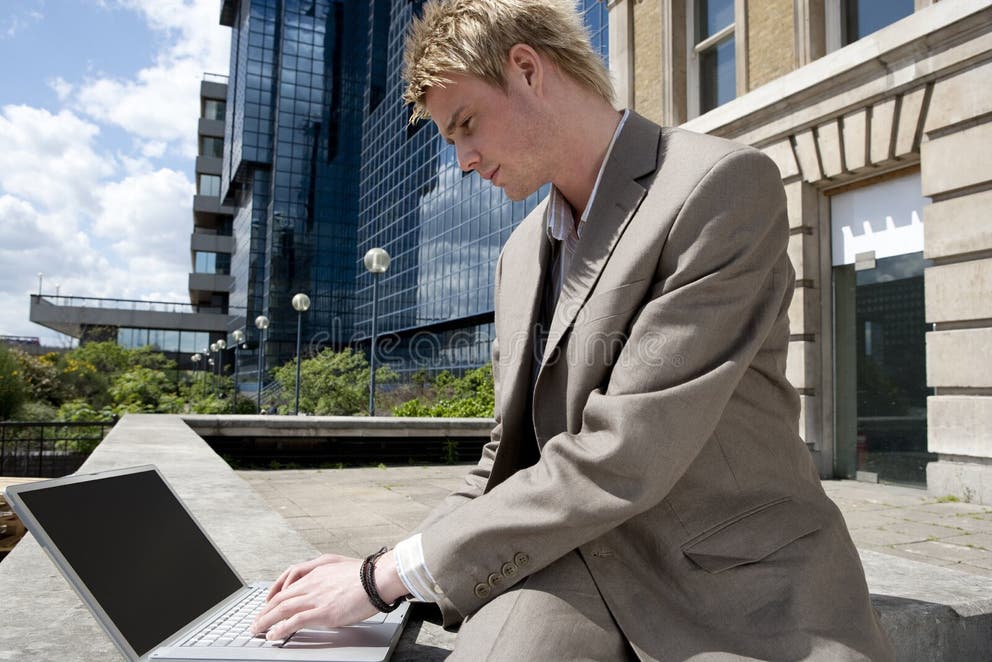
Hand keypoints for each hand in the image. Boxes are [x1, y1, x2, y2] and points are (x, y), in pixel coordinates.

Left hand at [250, 551, 405, 640]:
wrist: (378, 578)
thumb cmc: (365, 573)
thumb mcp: (340, 563)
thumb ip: (324, 571)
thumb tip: (318, 584)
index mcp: (316, 571)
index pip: (286, 585)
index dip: (273, 596)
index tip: (266, 605)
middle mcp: (311, 583)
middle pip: (279, 598)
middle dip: (264, 611)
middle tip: (256, 622)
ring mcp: (315, 598)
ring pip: (281, 609)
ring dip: (266, 621)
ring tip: (257, 630)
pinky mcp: (322, 612)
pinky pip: (294, 622)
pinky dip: (280, 629)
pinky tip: (273, 635)